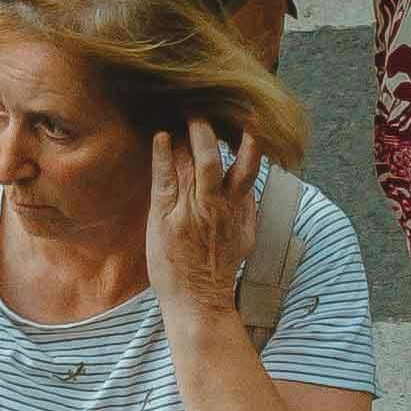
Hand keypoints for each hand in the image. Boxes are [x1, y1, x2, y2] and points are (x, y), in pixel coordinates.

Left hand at [144, 113, 259, 325]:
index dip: (247, 142)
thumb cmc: (218, 272)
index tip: (245, 122)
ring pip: (192, 163)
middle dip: (208, 129)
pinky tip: (160, 137)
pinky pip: (164, 178)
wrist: (199, 302)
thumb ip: (247, 210)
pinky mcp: (165, 217)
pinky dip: (162, 155)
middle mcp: (216, 205)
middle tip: (201, 108)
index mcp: (237, 209)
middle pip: (215, 157)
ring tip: (183, 115)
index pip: (245, 167)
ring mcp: (190, 210)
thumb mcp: (244, 239)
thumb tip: (250, 188)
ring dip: (187, 135)